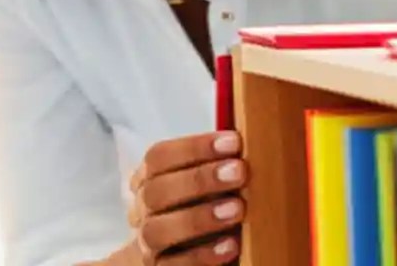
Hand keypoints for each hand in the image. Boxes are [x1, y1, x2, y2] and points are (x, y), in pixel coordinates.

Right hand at [123, 131, 247, 264]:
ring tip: (237, 209)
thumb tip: (254, 141)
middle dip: (200, 179)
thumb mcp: (201, 182)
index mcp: (148, 179)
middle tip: (239, 172)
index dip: (194, 147)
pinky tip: (231, 245)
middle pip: (157, 190)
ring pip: (158, 230)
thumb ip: (216, 164)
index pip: (159, 156)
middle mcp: (142, 209)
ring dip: (199, 218)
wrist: (173, 254)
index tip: (233, 142)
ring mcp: (147, 243)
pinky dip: (203, 255)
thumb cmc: (196, 206)